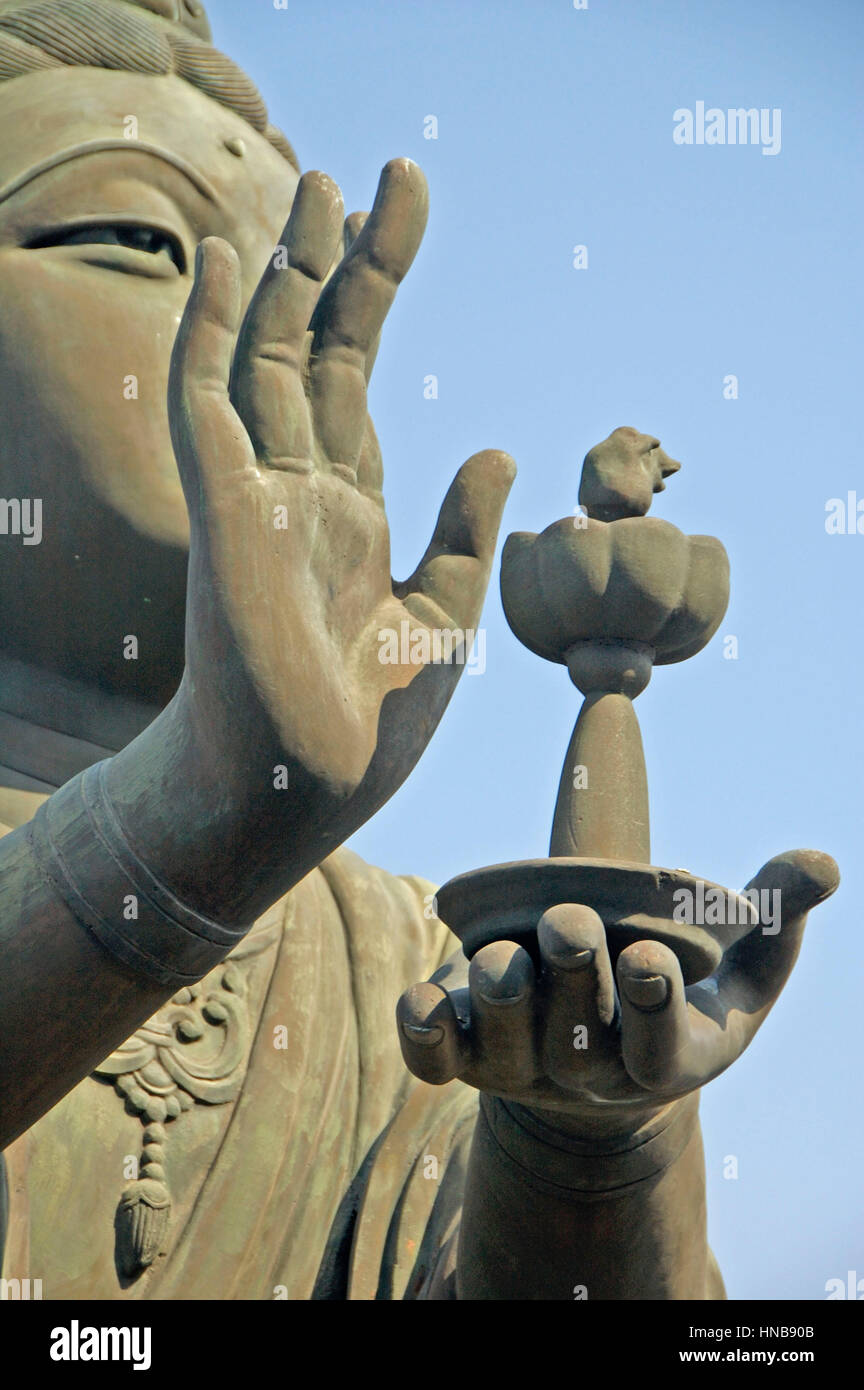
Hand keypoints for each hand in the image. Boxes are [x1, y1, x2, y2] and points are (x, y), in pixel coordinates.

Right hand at [130, 159, 512, 907]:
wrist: (306, 793)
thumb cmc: (368, 723)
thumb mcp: (442, 617)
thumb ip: (462, 531)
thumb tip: (496, 445)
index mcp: (351, 508)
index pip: (355, 373)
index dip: (375, 290)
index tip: (400, 209)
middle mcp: (300, 488)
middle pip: (315, 347)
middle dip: (340, 262)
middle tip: (367, 175)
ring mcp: (258, 496)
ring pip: (261, 356)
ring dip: (283, 272)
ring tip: (313, 188)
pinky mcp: (226, 516)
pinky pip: (205, 406)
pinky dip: (206, 330)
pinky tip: (222, 259)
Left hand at [397, 850, 838, 1135]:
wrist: (597, 1061)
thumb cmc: (680, 999)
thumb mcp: (741, 970)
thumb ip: (779, 916)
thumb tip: (820, 861)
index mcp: (663, 1058)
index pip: (658, 1050)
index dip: (649, 1008)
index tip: (645, 956)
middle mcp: (587, 1075)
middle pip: (573, 1037)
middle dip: (570, 972)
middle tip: (570, 921)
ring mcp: (520, 1070)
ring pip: (502, 1040)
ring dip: (500, 992)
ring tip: (505, 951)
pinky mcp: (463, 1057)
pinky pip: (432, 1057)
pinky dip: (423, 1027)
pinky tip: (423, 993)